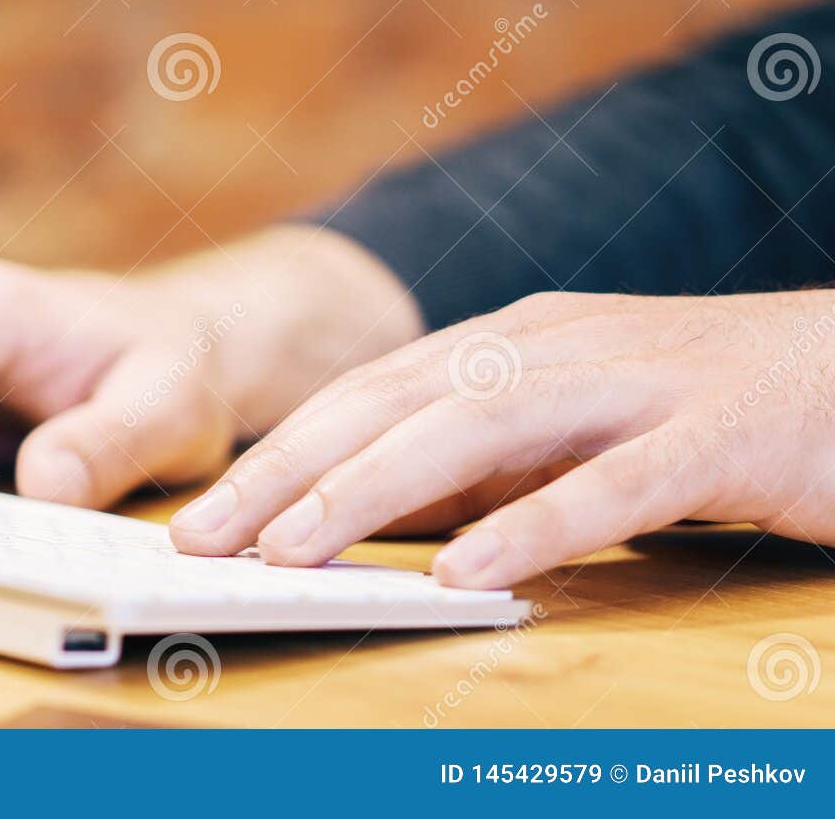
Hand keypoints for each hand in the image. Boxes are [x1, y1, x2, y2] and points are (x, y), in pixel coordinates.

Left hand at [170, 290, 834, 586]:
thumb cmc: (702, 407)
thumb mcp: (571, 425)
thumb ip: (484, 461)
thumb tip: (378, 516)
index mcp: (511, 343)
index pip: (368, 393)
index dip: (278, 450)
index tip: (203, 511)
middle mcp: (553, 348)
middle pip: (395, 402)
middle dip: (289, 469)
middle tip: (205, 535)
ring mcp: (633, 384)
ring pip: (477, 429)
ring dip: (373, 490)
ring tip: (292, 548)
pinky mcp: (713, 435)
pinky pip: (610, 485)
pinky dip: (532, 525)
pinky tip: (464, 574)